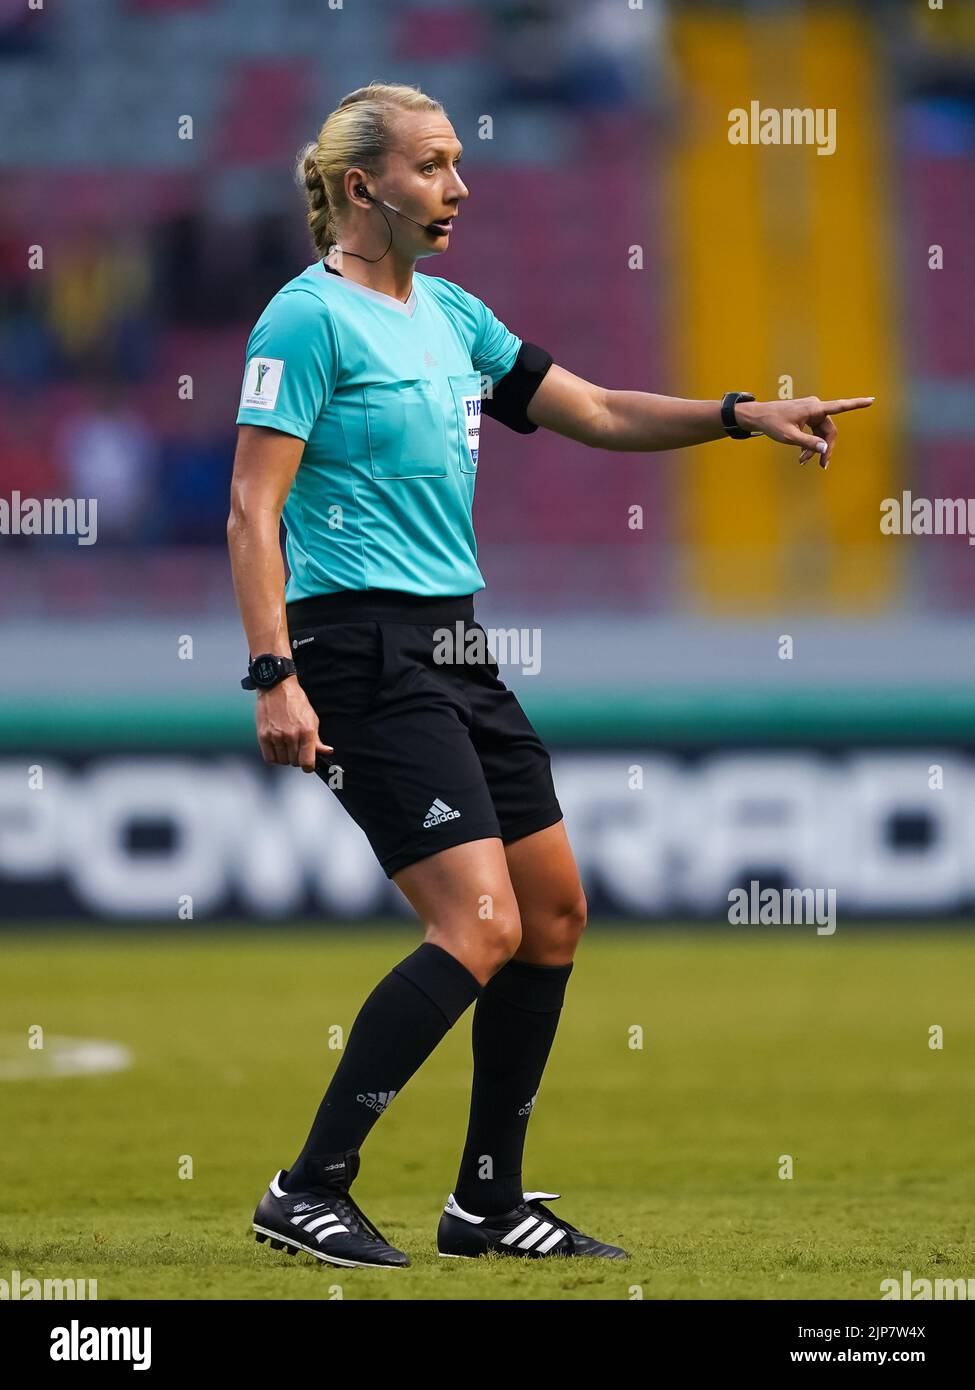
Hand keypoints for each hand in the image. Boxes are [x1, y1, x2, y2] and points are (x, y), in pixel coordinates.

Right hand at [255, 677, 332, 771]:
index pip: (307, 762)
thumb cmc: (296, 702)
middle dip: (297, 758)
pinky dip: (274, 756)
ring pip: (282, 761)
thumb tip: (326, 752)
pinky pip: (269, 758)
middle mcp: (291, 735)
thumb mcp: (312, 719)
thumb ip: (317, 739)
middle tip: (296, 748)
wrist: (276, 688)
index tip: (308, 764)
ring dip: (285, 757)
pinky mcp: (263, 736)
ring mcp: (276, 736)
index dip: (308, 766)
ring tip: (286, 744)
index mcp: (306, 732)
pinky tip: (277, 747)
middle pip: (295, 762)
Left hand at [735, 395, 874, 467]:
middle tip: (822, 466)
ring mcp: (812, 410)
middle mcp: (815, 407)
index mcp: (814, 408)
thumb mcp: (789, 436)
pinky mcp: (807, 415)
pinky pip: (814, 430)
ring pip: (821, 432)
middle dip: (825, 448)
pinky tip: (802, 456)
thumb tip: (824, 449)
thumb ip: (808, 443)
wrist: (759, 416)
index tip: (872, 400)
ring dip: (815, 448)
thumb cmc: (772, 424)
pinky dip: (810, 442)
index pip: (839, 406)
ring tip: (802, 461)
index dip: (856, 404)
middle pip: (829, 430)